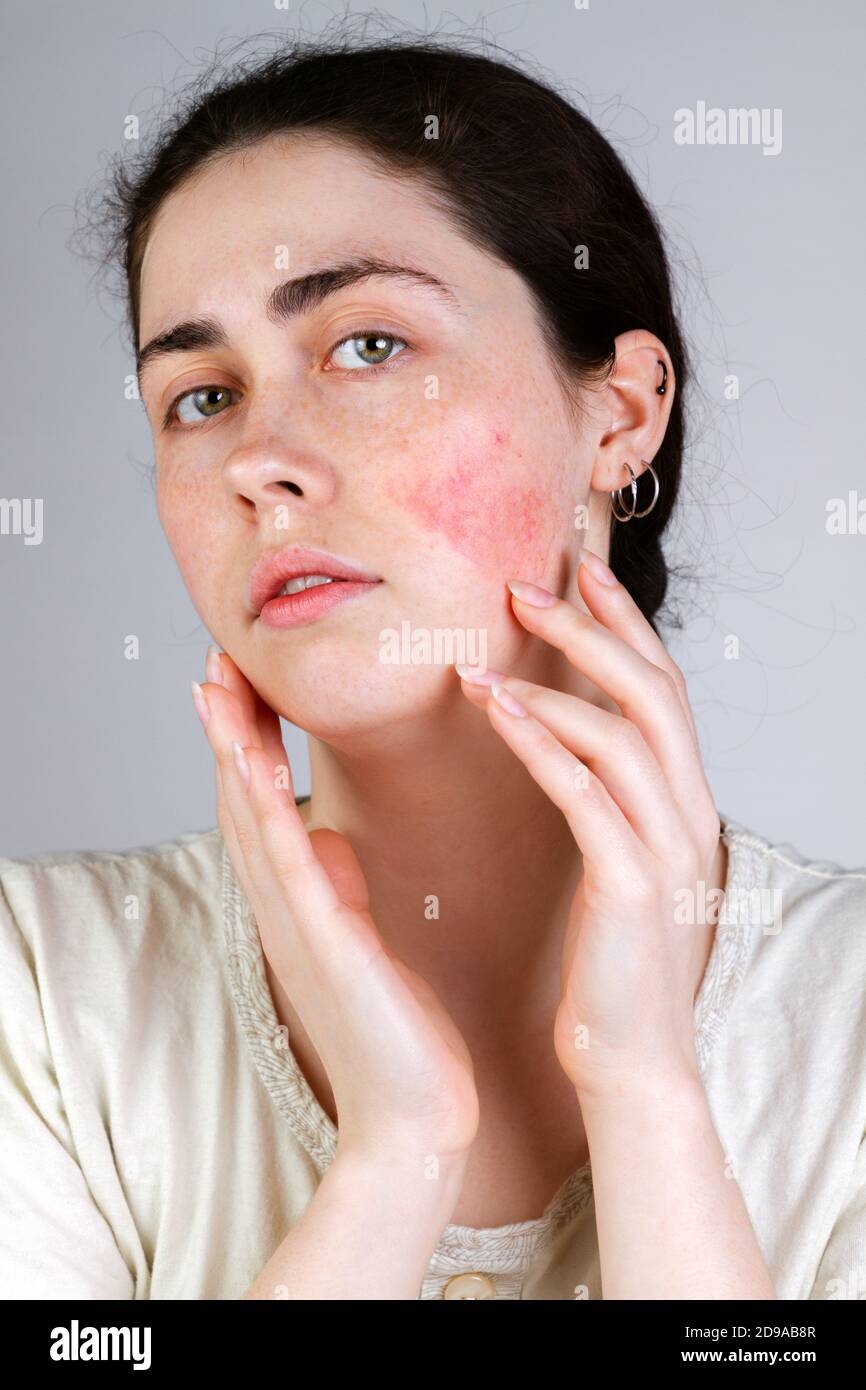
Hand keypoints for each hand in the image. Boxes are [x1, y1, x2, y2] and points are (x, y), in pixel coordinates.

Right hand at [191, 650, 478, 1171]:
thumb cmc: (397, 1030)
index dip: (248, 738)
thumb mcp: (364, 939)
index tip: (243, 678)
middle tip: (216, 658)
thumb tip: (324, 835)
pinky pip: (288, 862)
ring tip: (215, 685)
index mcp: (300, 900)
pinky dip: (264, 807)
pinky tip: (253, 760)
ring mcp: (298, 924)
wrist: (415, 1114)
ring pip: (251, 820)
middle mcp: (286, 906)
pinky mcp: (325, 944)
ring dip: (230, 750)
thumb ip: (337, 885)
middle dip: (228, 727)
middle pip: (242, 800)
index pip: (263, 803)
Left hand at [457, 549, 722, 1102]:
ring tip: (485, 650)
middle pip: (654, 689)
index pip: (664, 688)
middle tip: (524, 585)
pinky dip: (541, 740)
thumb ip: (608, 801)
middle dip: (592, 627)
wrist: (633, 1056)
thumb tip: (567, 744)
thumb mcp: (620, 863)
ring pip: (623, 730)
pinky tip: (495, 708)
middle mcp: (691, 811)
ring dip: (555, 679)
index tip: (578, 572)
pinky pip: (585, 791)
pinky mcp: (632, 881)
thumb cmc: (611, 962)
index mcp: (687, 801)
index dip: (625, 623)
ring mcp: (668, 845)